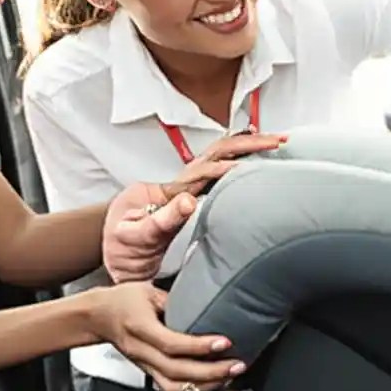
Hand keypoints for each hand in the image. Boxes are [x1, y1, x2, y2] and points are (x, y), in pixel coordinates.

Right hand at [86, 281, 245, 390]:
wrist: (97, 316)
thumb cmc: (123, 299)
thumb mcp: (148, 291)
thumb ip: (175, 300)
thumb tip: (207, 302)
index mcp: (140, 328)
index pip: (172, 343)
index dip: (199, 346)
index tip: (224, 343)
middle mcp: (141, 351)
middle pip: (176, 371)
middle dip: (211, 372)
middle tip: (237, 365)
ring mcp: (144, 365)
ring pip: (174, 386)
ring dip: (205, 385)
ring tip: (230, 377)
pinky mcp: (147, 372)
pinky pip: (170, 389)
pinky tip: (212, 385)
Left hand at [103, 132, 286, 282]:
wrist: (110, 249)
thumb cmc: (122, 246)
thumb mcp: (136, 236)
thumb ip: (160, 219)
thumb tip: (189, 201)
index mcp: (172, 191)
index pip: (207, 171)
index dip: (232, 166)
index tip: (258, 166)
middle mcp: (182, 183)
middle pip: (219, 152)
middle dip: (250, 143)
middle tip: (280, 141)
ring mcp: (187, 186)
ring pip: (221, 154)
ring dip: (248, 144)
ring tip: (277, 141)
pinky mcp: (192, 194)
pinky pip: (220, 167)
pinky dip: (240, 155)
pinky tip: (255, 154)